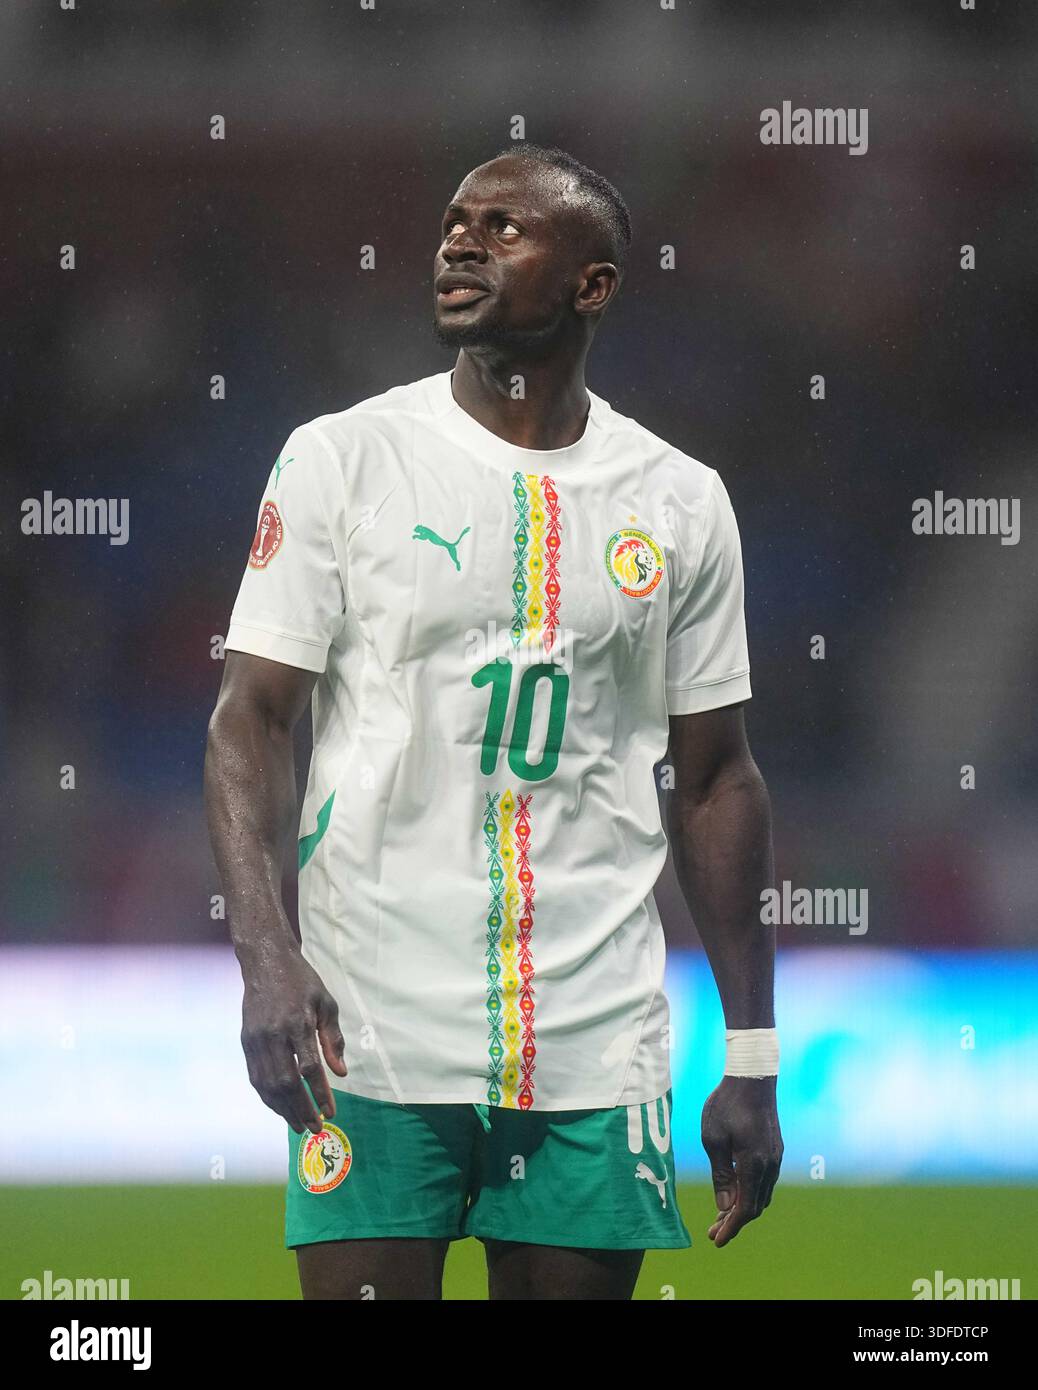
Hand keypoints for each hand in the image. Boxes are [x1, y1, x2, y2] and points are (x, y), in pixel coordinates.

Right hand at [240, 945, 347, 1133]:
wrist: (265, 962)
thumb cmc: (302, 982)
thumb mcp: (325, 1004)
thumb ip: (333, 1039)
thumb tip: (341, 1073)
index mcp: (297, 1023)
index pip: (310, 1068)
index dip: (320, 1093)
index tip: (331, 1112)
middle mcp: (273, 1034)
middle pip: (287, 1083)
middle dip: (301, 1109)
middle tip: (315, 1128)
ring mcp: (256, 1040)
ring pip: (268, 1085)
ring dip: (283, 1109)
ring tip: (299, 1125)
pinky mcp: (246, 1042)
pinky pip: (256, 1077)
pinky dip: (268, 1097)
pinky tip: (280, 1107)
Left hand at [701, 1074, 781, 1247]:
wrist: (753, 1075)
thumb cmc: (726, 1104)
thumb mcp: (712, 1138)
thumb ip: (720, 1174)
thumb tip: (724, 1205)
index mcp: (753, 1164)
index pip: (744, 1208)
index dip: (731, 1227)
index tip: (716, 1240)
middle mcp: (769, 1165)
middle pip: (754, 1206)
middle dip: (734, 1222)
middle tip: (713, 1232)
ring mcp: (775, 1157)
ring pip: (761, 1194)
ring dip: (743, 1207)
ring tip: (721, 1216)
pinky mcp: (775, 1149)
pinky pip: (764, 1181)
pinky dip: (750, 1192)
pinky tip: (736, 1192)